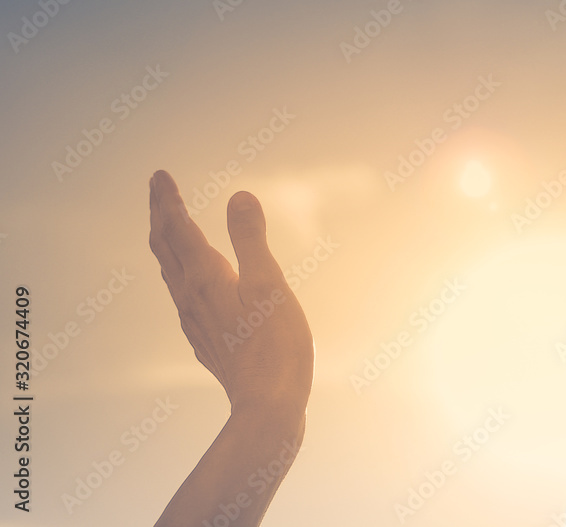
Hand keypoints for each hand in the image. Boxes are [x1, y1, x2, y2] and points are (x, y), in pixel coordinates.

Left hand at [148, 170, 313, 413]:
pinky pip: (182, 296)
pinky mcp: (208, 340)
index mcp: (205, 279)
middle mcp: (191, 298)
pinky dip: (180, 272)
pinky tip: (189, 283)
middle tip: (158, 189)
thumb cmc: (275, 346)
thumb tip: (238, 196)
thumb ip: (250, 239)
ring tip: (168, 227)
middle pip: (165, 249)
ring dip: (167, 243)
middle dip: (160, 215)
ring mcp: (196, 322)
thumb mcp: (269, 284)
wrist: (268, 407)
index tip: (159, 175)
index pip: (177, 229)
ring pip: (170, 274)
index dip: (168, 200)